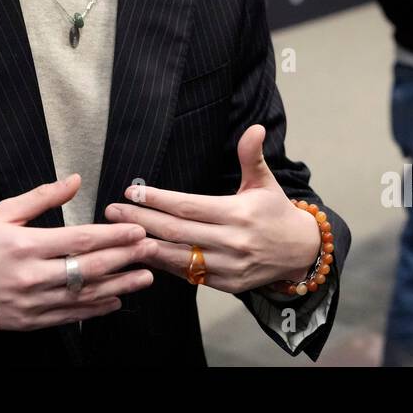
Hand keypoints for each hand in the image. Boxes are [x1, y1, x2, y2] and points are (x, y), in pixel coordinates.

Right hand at [0, 174, 155, 329]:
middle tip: (150, 249)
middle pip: (87, 267)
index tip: (136, 229)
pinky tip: (116, 300)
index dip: (112, 235)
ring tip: (145, 278)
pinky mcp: (28, 321)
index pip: (78, 239)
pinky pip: (69, 316)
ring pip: (83, 295)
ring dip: (119, 286)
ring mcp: (30, 302)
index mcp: (24, 244)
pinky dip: (95, 309)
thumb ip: (42, 196)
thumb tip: (74, 180)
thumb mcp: (3, 212)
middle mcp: (30, 275)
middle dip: (124, 258)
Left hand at [103, 125, 322, 293]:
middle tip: (112, 210)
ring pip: (178, 258)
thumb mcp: (265, 181)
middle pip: (176, 231)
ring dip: (145, 246)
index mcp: (238, 213)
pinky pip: (189, 275)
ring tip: (118, 235)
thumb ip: (252, 156)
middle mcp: (232, 242)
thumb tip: (255, 128)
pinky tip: (144, 254)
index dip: (157, 199)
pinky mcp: (227, 284)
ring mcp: (228, 267)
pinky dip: (165, 265)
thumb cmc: (276, 212)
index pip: (188, 206)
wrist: (300, 252)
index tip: (132, 190)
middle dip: (141, 220)